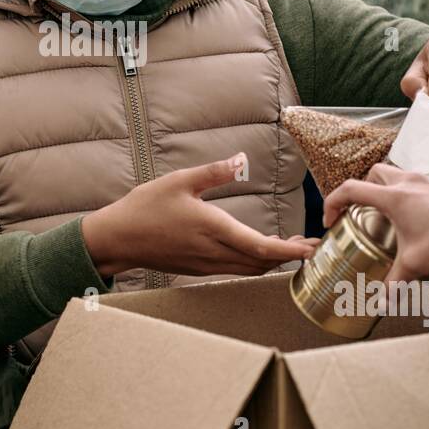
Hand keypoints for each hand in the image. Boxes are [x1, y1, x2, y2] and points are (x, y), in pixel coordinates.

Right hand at [82, 154, 319, 278]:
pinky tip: (258, 249)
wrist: (118, 238)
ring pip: (249, 268)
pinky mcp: (199, 267)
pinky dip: (253, 262)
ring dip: (272, 260)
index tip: (311, 249)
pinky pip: (235, 269)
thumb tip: (241, 159)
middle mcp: (213, 252)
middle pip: (261, 262)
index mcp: (213, 229)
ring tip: (290, 246)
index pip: (260, 246)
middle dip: (288, 256)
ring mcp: (206, 264)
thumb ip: (214, 172)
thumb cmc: (145, 208)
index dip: (289, 251)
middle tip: (310, 245)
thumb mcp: (180, 181)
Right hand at [323, 164, 428, 282]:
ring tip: (387, 216)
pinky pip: (415, 183)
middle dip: (361, 191)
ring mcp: (426, 181)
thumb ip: (394, 282)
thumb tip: (382, 303)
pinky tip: (414, 218)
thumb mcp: (416, 264)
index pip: (350, 189)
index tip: (332, 220)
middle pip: (372, 174)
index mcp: (393, 197)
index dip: (333, 203)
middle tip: (362, 213)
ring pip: (394, 175)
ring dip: (384, 191)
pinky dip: (407, 195)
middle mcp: (407, 182)